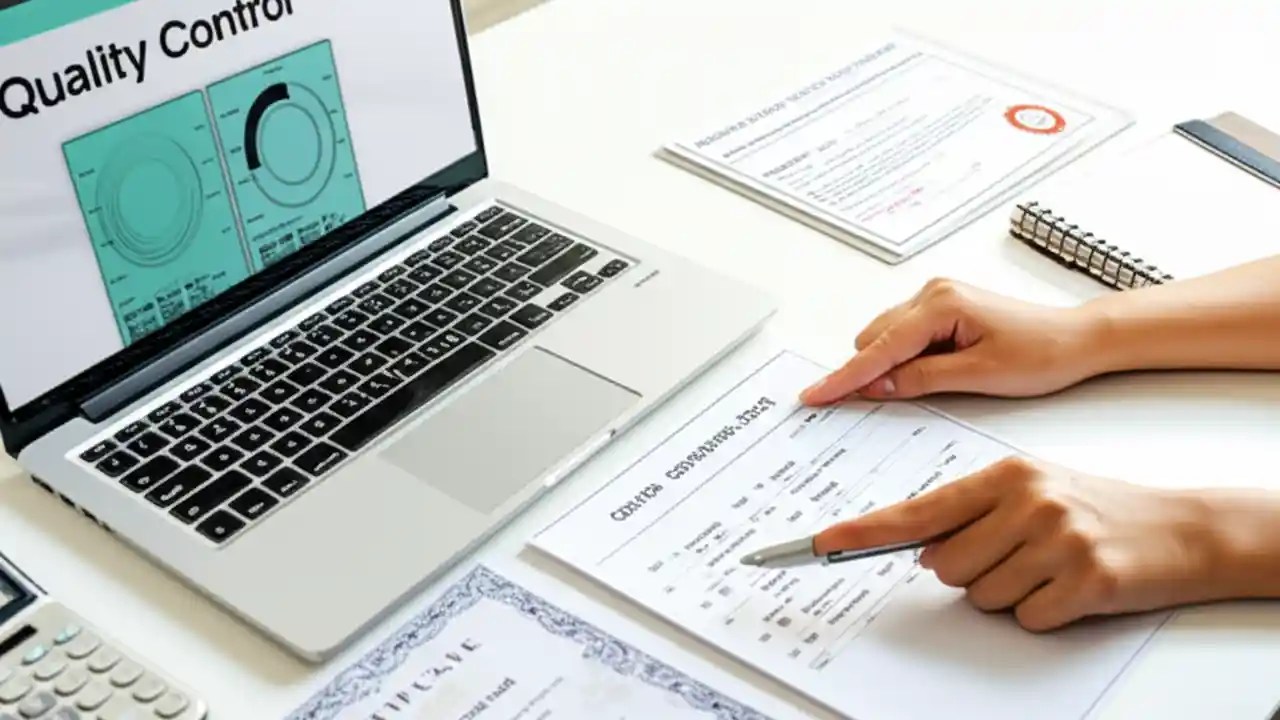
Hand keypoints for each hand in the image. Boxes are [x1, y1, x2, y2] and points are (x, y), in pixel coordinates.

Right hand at [801, 278, 1105, 404]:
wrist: (1076, 339)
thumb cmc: (1041, 354)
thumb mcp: (977, 377)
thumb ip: (920, 379)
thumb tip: (874, 387)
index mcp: (939, 305)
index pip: (878, 349)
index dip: (845, 377)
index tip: (814, 395)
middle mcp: (931, 293)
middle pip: (873, 340)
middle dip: (873, 373)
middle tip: (898, 400)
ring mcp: (934, 297)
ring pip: (884, 338)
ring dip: (890, 366)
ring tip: (936, 381)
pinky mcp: (940, 307)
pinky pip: (902, 334)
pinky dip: (903, 358)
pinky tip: (932, 370)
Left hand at [813, 457, 1227, 631]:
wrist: (1177, 528)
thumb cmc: (1091, 506)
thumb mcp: (1028, 489)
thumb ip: (969, 511)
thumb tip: (919, 548)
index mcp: (1004, 475)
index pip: (917, 512)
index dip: (863, 533)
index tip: (820, 543)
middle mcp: (1026, 502)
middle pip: (945, 567)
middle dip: (970, 570)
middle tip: (1017, 552)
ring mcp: (1056, 541)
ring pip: (981, 596)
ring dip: (1008, 592)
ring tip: (1048, 564)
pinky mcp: (1084, 581)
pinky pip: (1026, 617)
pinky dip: (1043, 611)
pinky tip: (1069, 585)